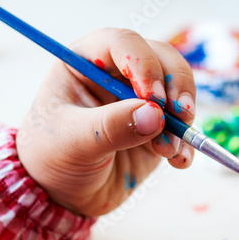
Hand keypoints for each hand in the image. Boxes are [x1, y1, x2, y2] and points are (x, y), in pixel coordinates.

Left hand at [17, 28, 195, 216]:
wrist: (61, 196)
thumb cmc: (51, 158)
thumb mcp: (72, 142)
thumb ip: (110, 127)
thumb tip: (155, 114)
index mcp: (86, 62)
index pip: (121, 43)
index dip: (143, 63)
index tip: (153, 97)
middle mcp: (117, 74)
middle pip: (161, 59)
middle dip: (176, 85)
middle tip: (181, 114)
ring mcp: (140, 101)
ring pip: (178, 91)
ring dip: (182, 119)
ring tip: (167, 151)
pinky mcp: (157, 129)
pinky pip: (183, 128)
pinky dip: (186, 143)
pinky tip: (178, 162)